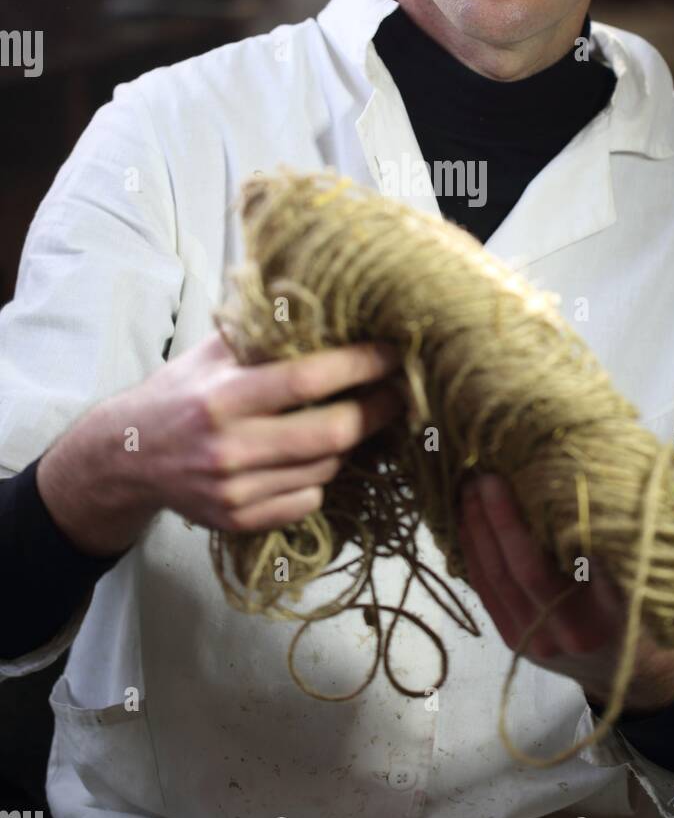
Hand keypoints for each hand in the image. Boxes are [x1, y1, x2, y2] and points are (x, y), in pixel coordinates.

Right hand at [36, 332, 405, 557]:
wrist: (128, 457)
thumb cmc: (179, 393)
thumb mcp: (211, 352)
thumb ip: (261, 331)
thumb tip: (321, 299)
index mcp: (223, 397)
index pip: (307, 380)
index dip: (359, 365)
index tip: (393, 352)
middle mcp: (229, 447)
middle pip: (330, 434)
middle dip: (376, 410)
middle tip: (401, 391)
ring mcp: (234, 489)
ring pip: (325, 468)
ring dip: (349, 443)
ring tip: (358, 417)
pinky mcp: (238, 518)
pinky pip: (307, 499)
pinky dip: (320, 475)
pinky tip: (315, 455)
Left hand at [456, 471, 673, 713]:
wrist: (633, 675)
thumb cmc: (644, 611)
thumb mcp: (644, 577)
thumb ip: (613, 541)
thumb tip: (572, 478)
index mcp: (608, 611)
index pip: (565, 558)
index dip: (532, 519)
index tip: (517, 476)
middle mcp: (569, 631)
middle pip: (520, 567)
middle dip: (496, 516)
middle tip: (484, 473)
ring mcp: (536, 642)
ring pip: (494, 579)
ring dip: (477, 530)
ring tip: (469, 489)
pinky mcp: (514, 642)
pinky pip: (485, 592)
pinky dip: (472, 554)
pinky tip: (466, 523)